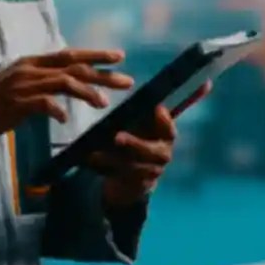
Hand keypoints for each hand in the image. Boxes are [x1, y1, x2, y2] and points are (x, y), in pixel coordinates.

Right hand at [0, 49, 133, 156]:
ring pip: (65, 82)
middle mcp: (29, 69)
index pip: (69, 54)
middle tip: (126, 81)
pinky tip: (65, 120)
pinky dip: (59, 110)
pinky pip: (46, 104)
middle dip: (102, 73)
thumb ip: (39, 86)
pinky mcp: (16, 104)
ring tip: (104, 104)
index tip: (118, 57)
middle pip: (74, 66)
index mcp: (30, 63)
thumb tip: (61, 94)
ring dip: (87, 92)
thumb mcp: (16, 88)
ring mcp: (22, 85)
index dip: (95, 55)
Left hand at [94, 82, 211, 206]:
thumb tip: (177, 80)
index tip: (157, 109)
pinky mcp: (136, 184)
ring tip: (95, 153)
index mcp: (166, 135)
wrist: (135, 176)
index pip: (170, 128)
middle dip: (136, 144)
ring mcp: (151, 172)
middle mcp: (163, 154)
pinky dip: (103, 170)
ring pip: (133, 167)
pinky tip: (88, 162)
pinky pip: (119, 177)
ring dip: (114, 160)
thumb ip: (150, 105)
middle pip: (153, 151)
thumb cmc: (140, 138)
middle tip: (117, 137)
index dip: (165, 120)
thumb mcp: (145, 122)